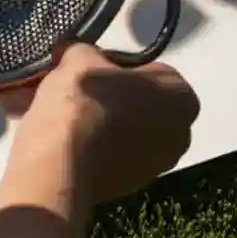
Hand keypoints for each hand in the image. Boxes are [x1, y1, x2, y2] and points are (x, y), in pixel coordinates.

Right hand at [0, 43, 199, 202]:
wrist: (61, 165)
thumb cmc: (83, 101)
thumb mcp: (79, 56)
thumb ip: (86, 51)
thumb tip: (78, 57)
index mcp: (181, 96)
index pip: (143, 67)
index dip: (108, 63)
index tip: (82, 68)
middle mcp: (180, 133)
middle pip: (135, 101)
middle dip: (105, 95)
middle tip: (70, 88)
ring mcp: (157, 164)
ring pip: (120, 128)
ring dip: (94, 119)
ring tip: (55, 111)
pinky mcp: (131, 186)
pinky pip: (109, 153)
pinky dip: (88, 144)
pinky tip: (58, 135)